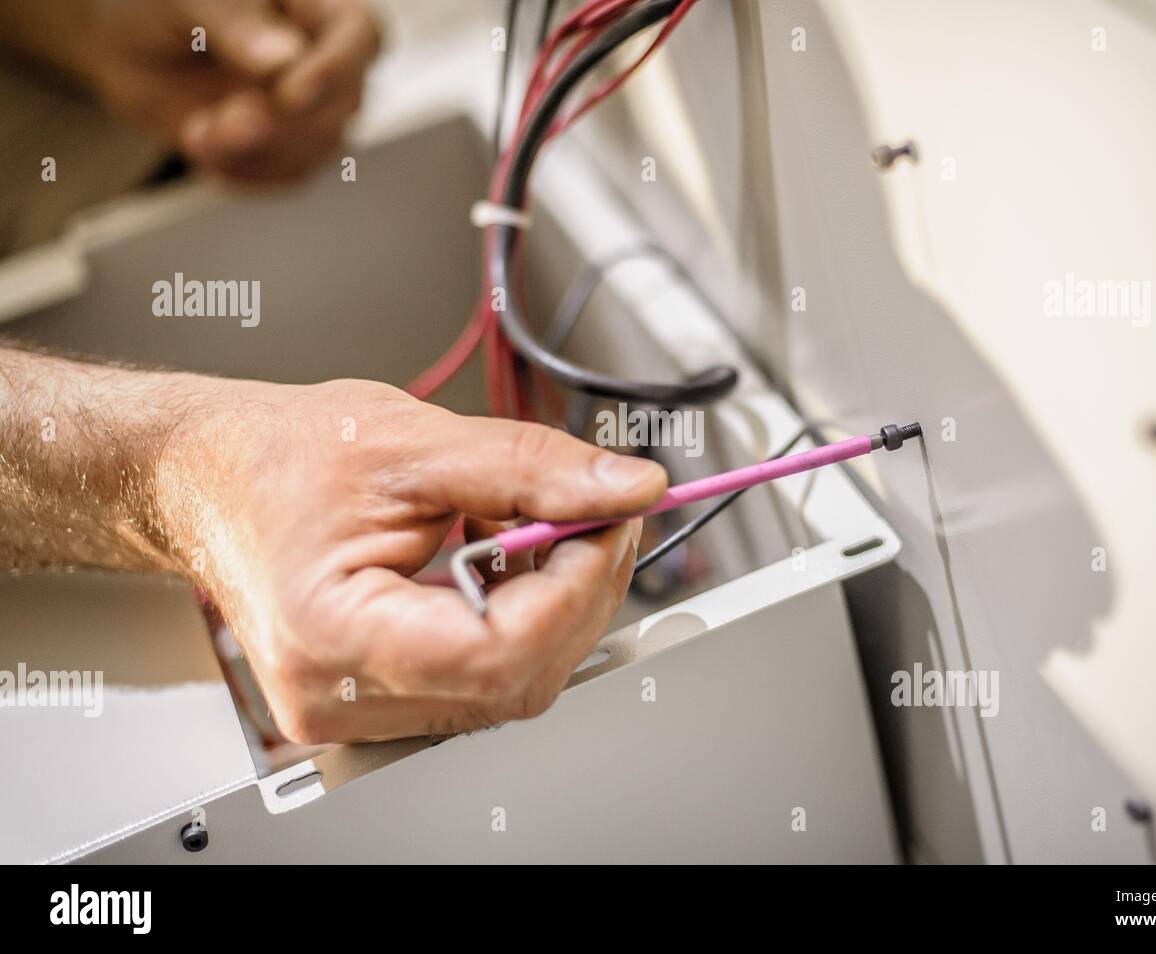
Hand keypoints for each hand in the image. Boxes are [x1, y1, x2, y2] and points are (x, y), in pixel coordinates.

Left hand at [75, 0, 380, 182]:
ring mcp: (313, 106)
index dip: (336, 68)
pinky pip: (290, 175)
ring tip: (199, 131)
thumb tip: (285, 59)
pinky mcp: (290, 147)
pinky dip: (244, 171)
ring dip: (256, 150)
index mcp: (313, 3)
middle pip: (346, 102)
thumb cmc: (154, 4)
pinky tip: (204, 143)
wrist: (122, 48)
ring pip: (320, 146)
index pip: (360, 35)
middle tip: (228, 118)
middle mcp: (324, 54)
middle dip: (284, 122)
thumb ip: (235, 20)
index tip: (289, 94)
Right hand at [159, 379, 666, 742]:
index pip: (499, 652)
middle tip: (597, 514)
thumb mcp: (416, 443)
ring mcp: (357, 710)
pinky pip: (478, 677)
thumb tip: (629, 492)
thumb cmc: (278, 459)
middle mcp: (342, 698)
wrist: (208, 478)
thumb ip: (533, 469)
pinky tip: (504, 559)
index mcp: (334, 638)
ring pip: (508, 683)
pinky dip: (516, 617)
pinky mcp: (375, 699)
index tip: (608, 521)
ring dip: (551, 603)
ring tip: (536, 526)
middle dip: (578, 591)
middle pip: (516, 679)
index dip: (577, 588)